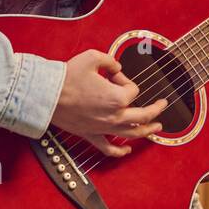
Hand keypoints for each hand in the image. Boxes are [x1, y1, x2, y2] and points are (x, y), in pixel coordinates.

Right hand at [48, 49, 166, 156]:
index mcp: (117, 98)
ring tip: (157, 128)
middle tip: (163, 104)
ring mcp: (103, 128)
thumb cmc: (67, 77)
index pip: (132, 89)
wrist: (46, 95)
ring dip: (147, 130)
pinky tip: (127, 150)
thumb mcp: (92, 57)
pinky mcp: (90, 135)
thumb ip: (110, 60)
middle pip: (143, 115)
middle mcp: (114, 116)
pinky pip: (108, 148)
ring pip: (131, 133)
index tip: (113, 75)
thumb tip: (116, 67)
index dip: (124, 79)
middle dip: (156, 109)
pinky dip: (119, 151)